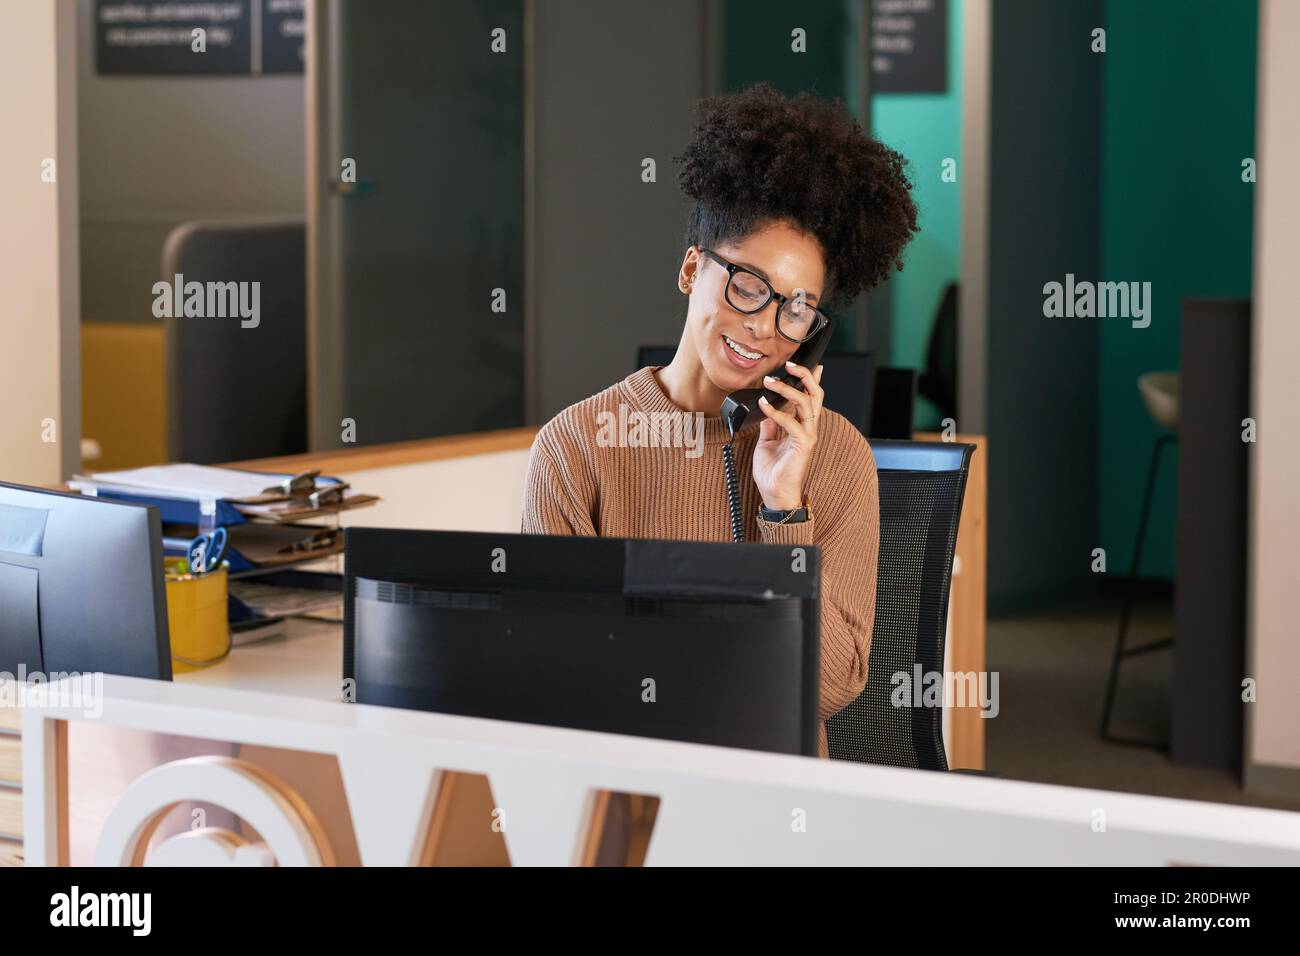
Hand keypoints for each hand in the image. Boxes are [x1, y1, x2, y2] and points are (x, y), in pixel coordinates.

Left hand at [752, 363, 822, 511]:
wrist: (774, 494)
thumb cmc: (772, 471)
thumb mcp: (766, 441)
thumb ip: (769, 423)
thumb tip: (765, 405)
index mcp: (801, 426)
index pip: (809, 397)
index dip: (809, 380)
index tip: (805, 364)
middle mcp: (808, 428)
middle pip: (814, 395)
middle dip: (804, 376)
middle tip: (789, 365)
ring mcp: (807, 436)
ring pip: (806, 403)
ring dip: (787, 389)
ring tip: (770, 382)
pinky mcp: (803, 445)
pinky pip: (792, 423)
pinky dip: (777, 412)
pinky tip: (764, 405)